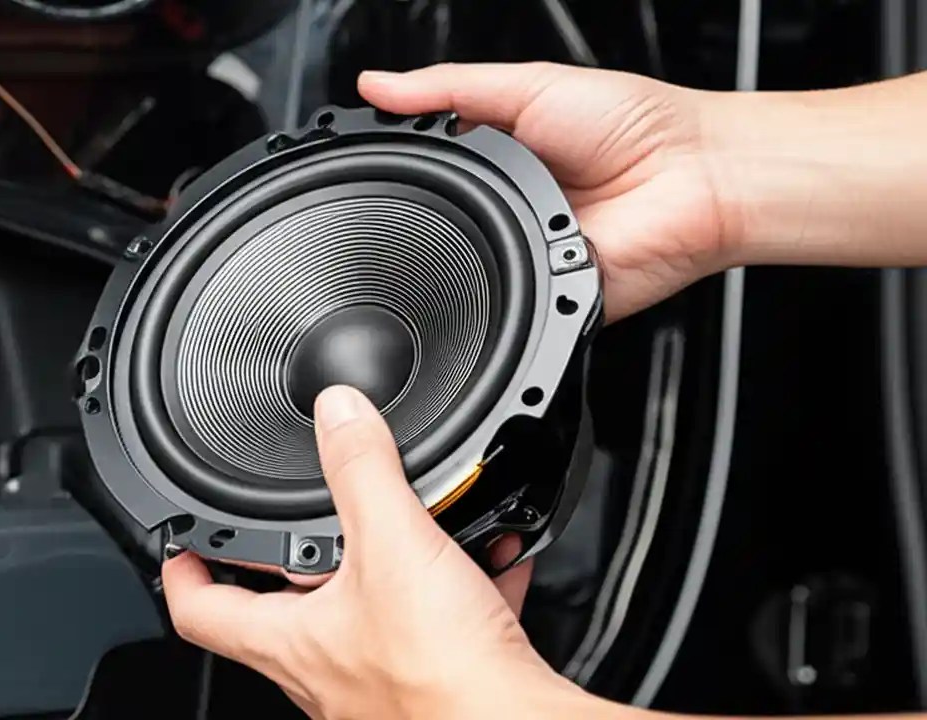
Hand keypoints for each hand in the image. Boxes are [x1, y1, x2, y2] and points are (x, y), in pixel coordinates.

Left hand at [162, 385, 611, 719]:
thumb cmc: (443, 678)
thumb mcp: (393, 546)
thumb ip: (362, 471)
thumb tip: (337, 414)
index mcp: (292, 643)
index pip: (200, 611)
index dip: (184, 569)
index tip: (183, 541)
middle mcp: (327, 672)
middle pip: (285, 609)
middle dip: (298, 557)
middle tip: (298, 519)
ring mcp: (381, 681)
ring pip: (369, 610)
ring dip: (390, 565)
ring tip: (409, 524)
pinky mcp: (438, 682)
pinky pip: (438, 623)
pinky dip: (458, 585)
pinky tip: (489, 559)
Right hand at [359, 63, 732, 322]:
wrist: (698, 179)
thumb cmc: (638, 125)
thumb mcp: (530, 86)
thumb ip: (450, 88)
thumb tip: (378, 86)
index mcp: (501, 157)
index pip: (429, 164)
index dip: (398, 162)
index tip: (364, 151)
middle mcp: (510, 207)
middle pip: (440, 215)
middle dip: (435, 203)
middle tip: (439, 181)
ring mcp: (525, 251)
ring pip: (466, 261)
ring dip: (474, 238)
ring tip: (501, 207)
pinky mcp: (544, 295)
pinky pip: (505, 296)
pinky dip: (508, 276)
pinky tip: (521, 249)